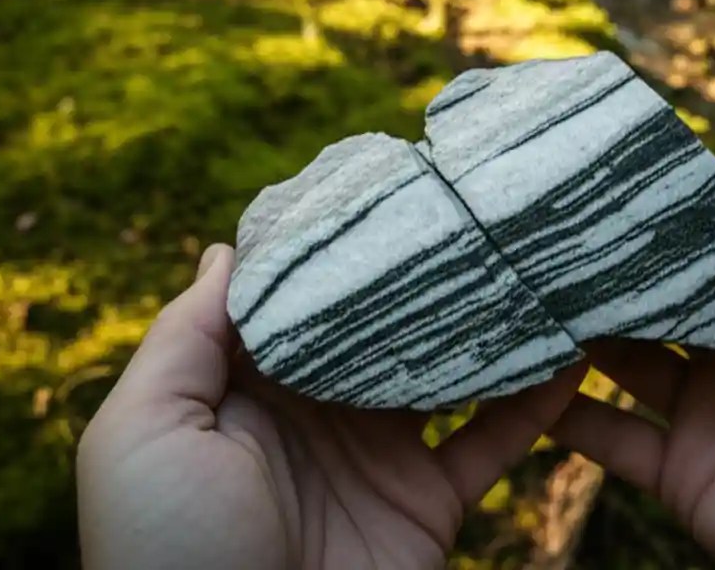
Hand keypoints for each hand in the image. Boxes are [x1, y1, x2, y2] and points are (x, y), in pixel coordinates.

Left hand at [77, 245, 585, 569]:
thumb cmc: (165, 546)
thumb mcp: (146, 431)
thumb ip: (186, 337)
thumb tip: (228, 248)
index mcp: (248, 385)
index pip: (301, 296)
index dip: (337, 243)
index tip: (384, 180)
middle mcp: (318, 410)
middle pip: (382, 323)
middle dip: (424, 269)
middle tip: (476, 205)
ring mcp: (378, 454)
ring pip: (445, 371)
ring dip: (487, 322)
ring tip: (531, 261)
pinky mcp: (429, 502)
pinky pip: (492, 443)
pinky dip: (535, 403)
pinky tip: (568, 352)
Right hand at [550, 172, 714, 568]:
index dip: (669, 216)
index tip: (606, 177)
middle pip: (663, 297)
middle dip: (610, 265)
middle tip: (542, 227)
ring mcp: (713, 414)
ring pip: (624, 359)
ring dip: (577, 328)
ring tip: (521, 285)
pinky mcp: (687, 474)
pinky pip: (612, 439)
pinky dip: (563, 413)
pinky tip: (522, 375)